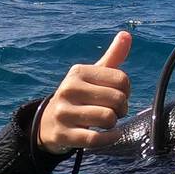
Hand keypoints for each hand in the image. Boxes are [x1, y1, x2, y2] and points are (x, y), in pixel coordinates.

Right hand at [36, 31, 132, 152]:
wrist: (48, 123)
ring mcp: (64, 113)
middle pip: (117, 99)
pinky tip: (110, 135)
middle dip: (122, 108)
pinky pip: (96, 139)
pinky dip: (109, 139)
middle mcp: (68, 89)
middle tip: (114, 111)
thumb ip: (112, 57)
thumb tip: (126, 34)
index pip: (121, 79)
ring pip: (108, 118)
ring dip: (114, 124)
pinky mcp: (63, 135)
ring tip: (107, 122)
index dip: (127, 91)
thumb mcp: (92, 75)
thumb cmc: (78, 96)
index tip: (117, 95)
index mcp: (78, 72)